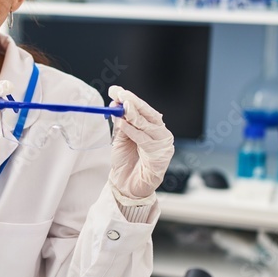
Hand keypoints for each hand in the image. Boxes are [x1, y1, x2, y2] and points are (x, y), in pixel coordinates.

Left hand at [107, 86, 174, 201]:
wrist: (128, 186)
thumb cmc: (126, 162)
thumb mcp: (120, 138)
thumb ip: (121, 123)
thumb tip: (115, 104)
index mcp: (150, 127)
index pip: (141, 109)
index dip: (129, 98)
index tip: (115, 90)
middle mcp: (159, 132)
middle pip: (148, 113)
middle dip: (133, 102)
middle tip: (121, 94)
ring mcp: (162, 143)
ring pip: (147, 124)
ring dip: (133, 114)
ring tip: (122, 106)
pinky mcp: (161, 154)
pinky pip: (144, 140)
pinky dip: (133, 131)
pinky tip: (123, 124)